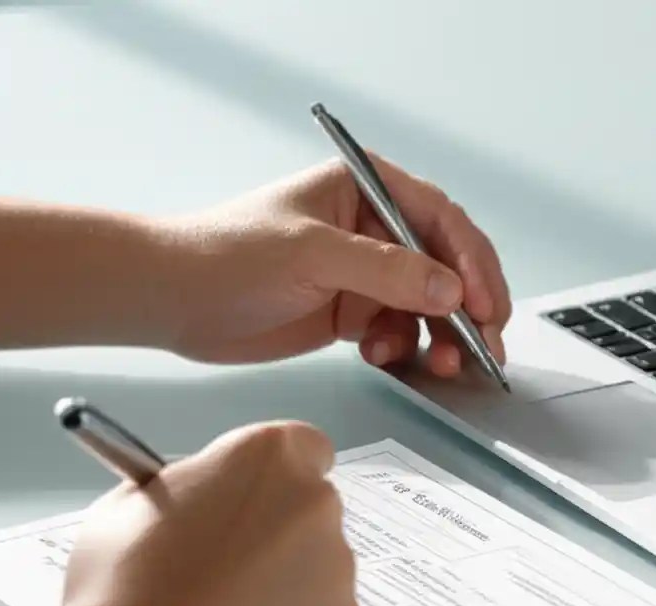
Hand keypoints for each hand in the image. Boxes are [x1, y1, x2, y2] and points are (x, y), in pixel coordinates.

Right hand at [62, 421, 359, 605]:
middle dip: (278, 530)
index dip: (276, 474)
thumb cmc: (121, 588)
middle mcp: (315, 503)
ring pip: (318, 567)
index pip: (302, 447)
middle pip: (310, 507)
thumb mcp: (130, 502)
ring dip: (285, 582)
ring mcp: (337, 567)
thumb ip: (184, 486)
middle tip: (228, 565)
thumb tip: (198, 494)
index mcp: (267, 457)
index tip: (255, 494)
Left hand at [152, 156, 510, 375]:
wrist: (171, 300)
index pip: (440, 220)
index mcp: (367, 189)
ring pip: (427, 306)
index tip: (483, 304)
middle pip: (445, 265)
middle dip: (468, 308)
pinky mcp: (351, 312)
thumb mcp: (312, 254)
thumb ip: (387, 272)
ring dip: (441, 337)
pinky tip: (385, 359)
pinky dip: (404, 350)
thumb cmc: (225, 254)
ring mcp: (364, 273)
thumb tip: (450, 290)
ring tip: (442, 365)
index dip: (471, 262)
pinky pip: (399, 332)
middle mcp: (373, 228)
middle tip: (484, 347)